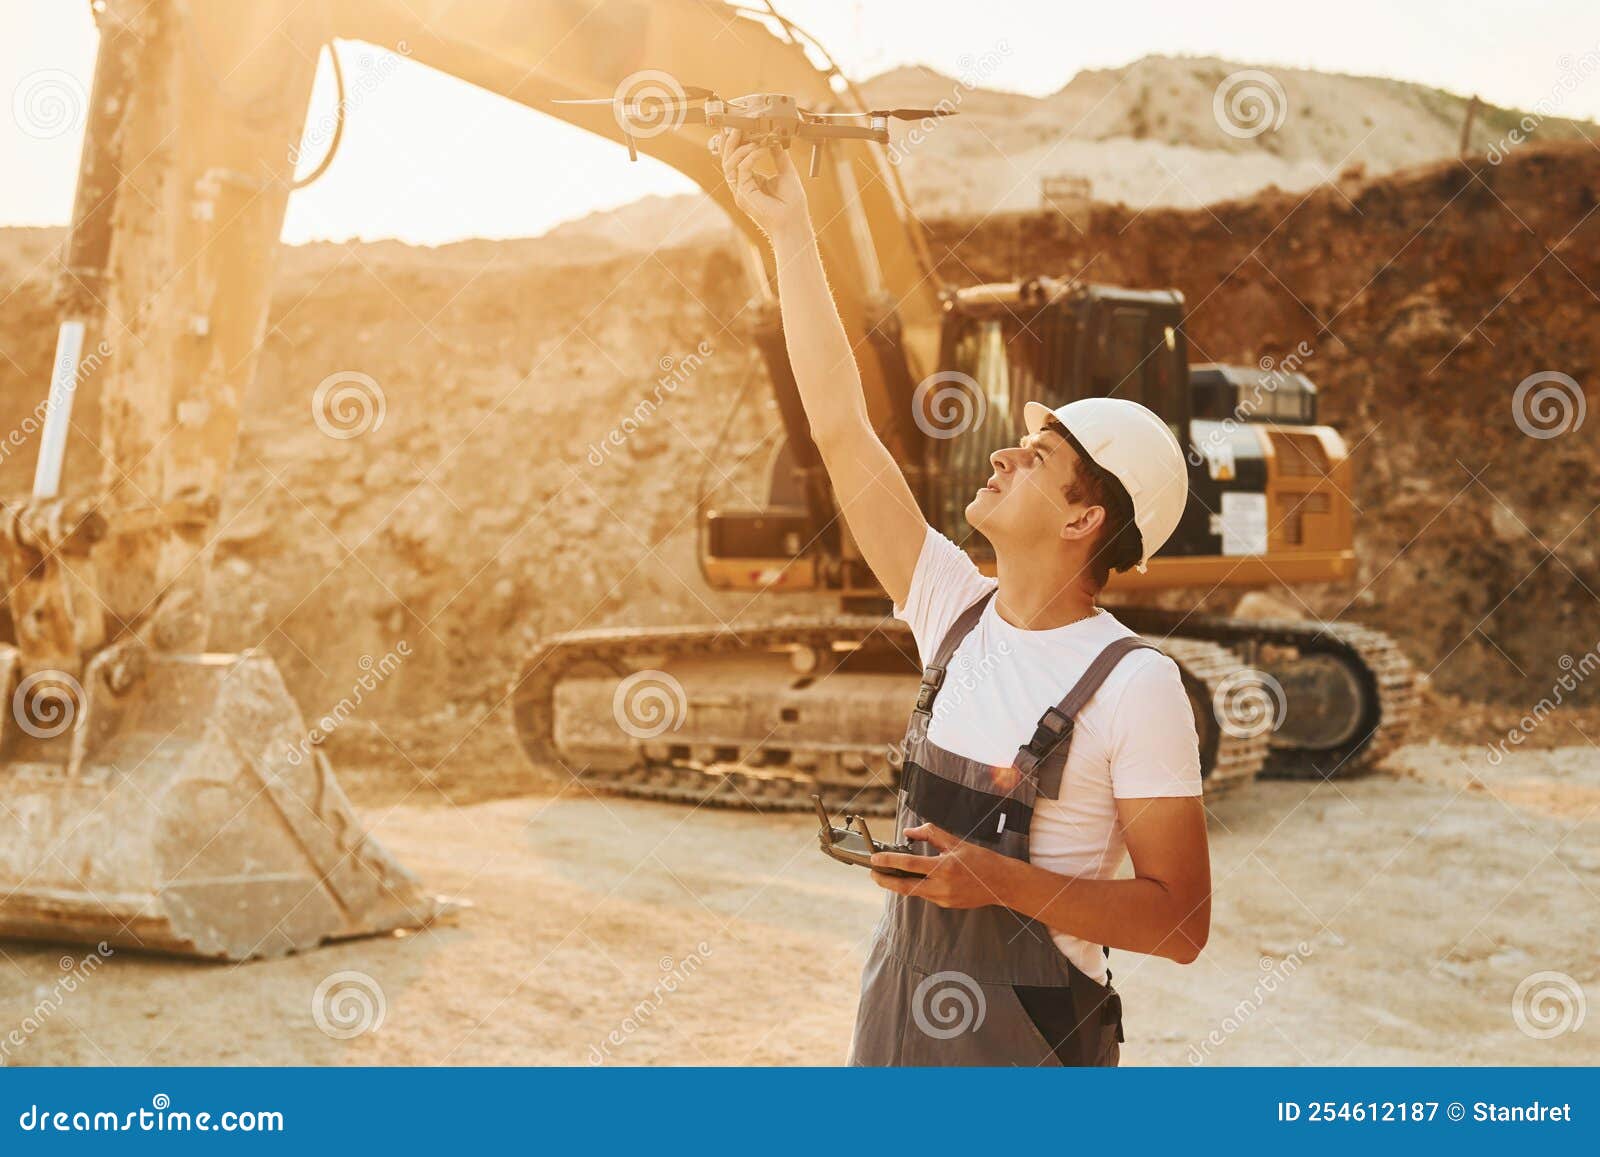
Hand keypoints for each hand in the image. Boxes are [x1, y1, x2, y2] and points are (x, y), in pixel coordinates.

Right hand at [720, 128, 808, 244]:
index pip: (736, 159)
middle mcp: (742, 187)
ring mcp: (740, 192)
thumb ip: (778, 155)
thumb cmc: (792, 205)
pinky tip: (761, 149)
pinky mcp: (744, 195)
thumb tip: (774, 138)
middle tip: (739, 127)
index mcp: (750, 182)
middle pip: (727, 160)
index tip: (742, 128)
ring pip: (729, 164)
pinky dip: (750, 156)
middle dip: (731, 142)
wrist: (794, 224)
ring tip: (753, 138)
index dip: (736, 144)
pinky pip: (741, 170)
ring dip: (740, 148)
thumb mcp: (786, 172)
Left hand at [869, 822, 1013, 909]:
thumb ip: (930, 834)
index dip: (888, 861)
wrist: (1002, 883)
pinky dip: (916, 886)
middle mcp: (942, 886)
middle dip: (885, 881)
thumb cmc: (980, 859)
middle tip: (873, 873)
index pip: (908, 864)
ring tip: (888, 873)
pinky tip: (912, 878)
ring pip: (913, 892)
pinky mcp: (946, 905)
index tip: (874, 859)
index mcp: (944, 867)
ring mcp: (943, 898)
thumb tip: (909, 831)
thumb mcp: (955, 842)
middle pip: (904, 887)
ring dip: (898, 883)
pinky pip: (925, 894)